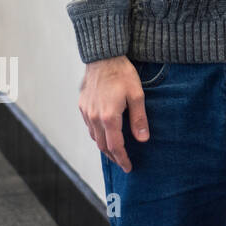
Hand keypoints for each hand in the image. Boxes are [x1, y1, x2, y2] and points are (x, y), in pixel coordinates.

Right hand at [78, 55, 147, 172]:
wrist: (103, 57)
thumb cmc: (122, 74)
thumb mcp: (137, 95)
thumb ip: (139, 118)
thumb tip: (143, 139)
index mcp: (109, 117)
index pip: (115, 146)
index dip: (122, 159)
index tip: (129, 167)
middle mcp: (94, 117)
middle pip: (102, 145)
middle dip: (114, 157)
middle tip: (124, 164)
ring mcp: (86, 112)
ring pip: (94, 137)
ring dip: (104, 147)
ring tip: (115, 153)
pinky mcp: (83, 106)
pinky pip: (89, 127)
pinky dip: (97, 135)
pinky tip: (104, 135)